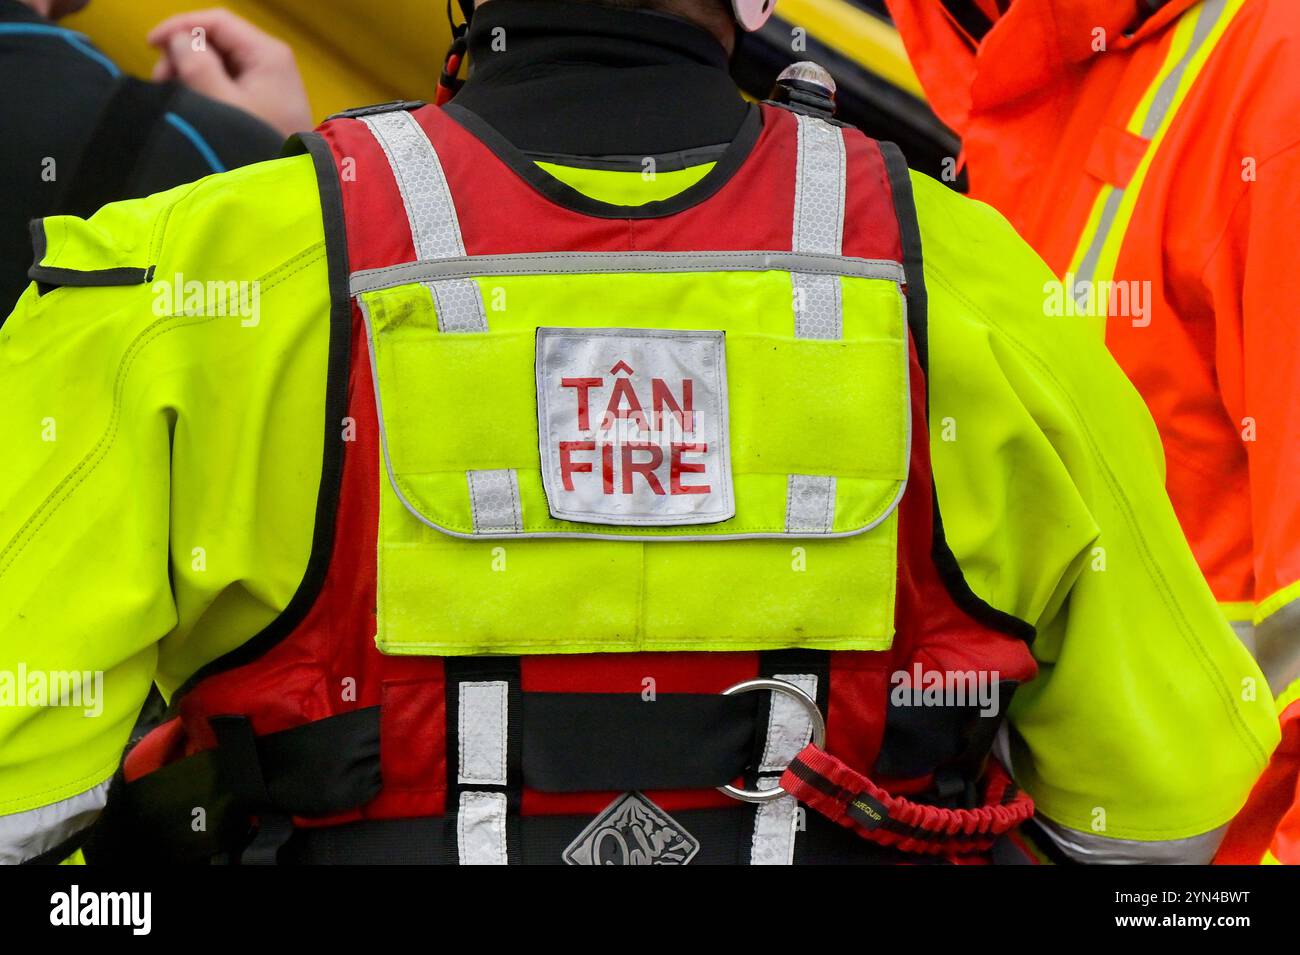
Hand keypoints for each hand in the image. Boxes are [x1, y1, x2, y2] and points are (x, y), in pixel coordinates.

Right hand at [148, 8, 312, 136]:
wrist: (290, 186)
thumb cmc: (257, 144)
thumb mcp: (222, 103)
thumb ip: (197, 65)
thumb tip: (179, 39)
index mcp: (266, 53)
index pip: (218, 21)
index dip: (181, 26)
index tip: (151, 44)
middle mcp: (271, 60)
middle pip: (218, 40)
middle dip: (185, 53)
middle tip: (162, 80)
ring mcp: (269, 80)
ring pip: (221, 60)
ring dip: (192, 71)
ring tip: (175, 95)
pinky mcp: (264, 99)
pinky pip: (229, 80)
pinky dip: (206, 86)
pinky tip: (192, 102)